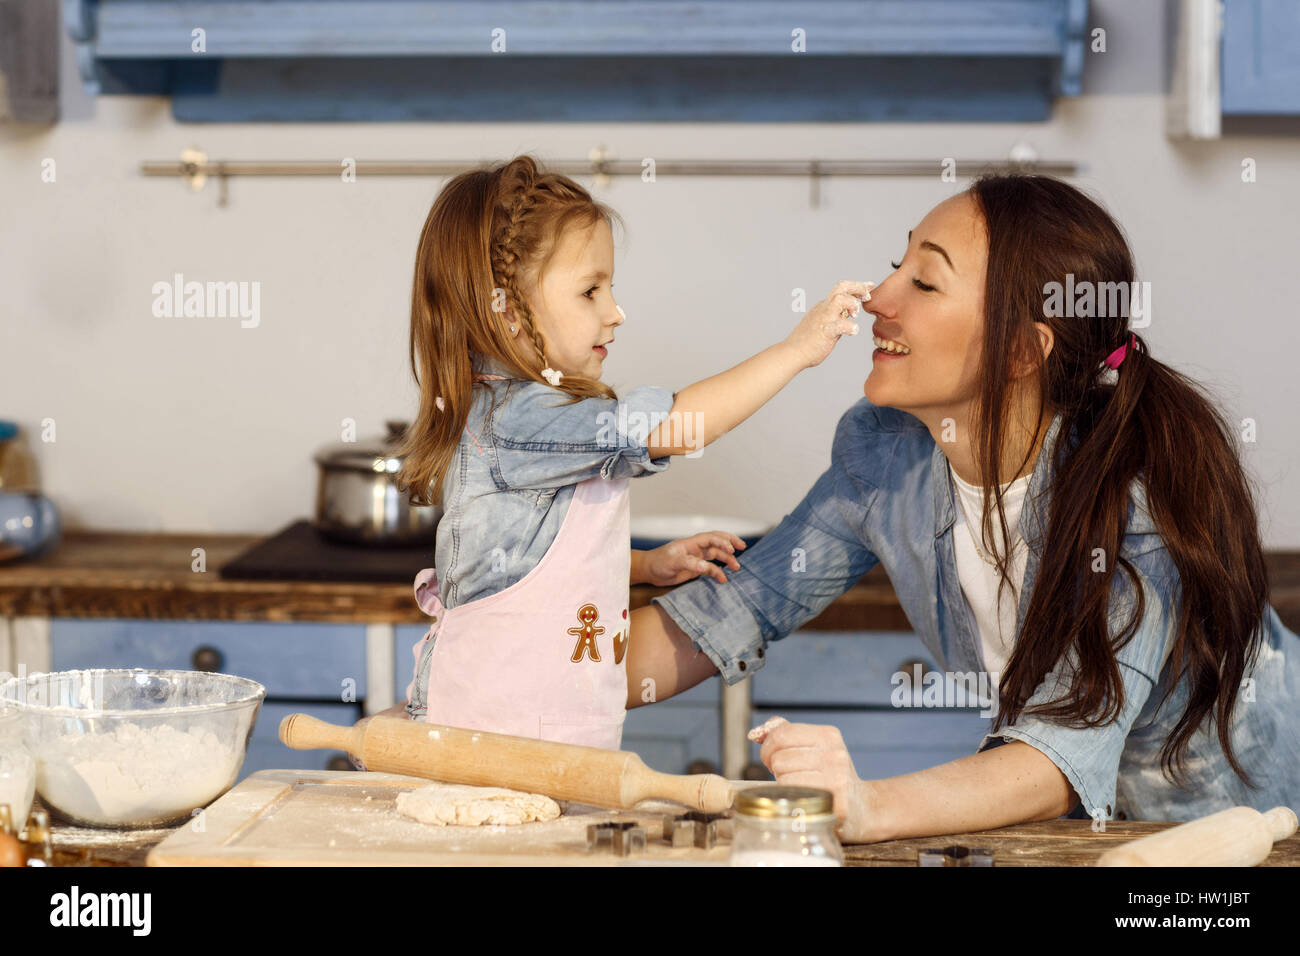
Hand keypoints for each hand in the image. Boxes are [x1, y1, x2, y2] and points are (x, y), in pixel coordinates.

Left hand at [640, 532, 746, 585]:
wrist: (650, 571)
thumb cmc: (658, 562)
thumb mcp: (673, 562)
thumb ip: (690, 563)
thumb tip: (706, 566)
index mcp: (691, 543)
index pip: (711, 538)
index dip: (723, 541)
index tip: (732, 549)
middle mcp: (696, 548)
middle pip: (717, 542)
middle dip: (730, 543)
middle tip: (742, 547)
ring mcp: (697, 558)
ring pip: (716, 555)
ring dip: (727, 560)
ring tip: (736, 568)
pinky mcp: (696, 569)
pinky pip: (711, 568)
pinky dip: (718, 572)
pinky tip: (724, 578)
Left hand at [750, 716, 875, 842]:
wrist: (863, 808)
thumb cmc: (831, 776)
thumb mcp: (814, 748)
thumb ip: (785, 734)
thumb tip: (756, 733)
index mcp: (829, 735)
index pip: (781, 733)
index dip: (768, 748)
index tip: (774, 758)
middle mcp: (835, 754)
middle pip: (779, 757)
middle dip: (776, 769)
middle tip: (791, 776)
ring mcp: (837, 779)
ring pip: (783, 776)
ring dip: (784, 785)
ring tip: (800, 788)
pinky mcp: (836, 804)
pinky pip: (794, 797)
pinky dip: (791, 800)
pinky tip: (803, 801)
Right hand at [784, 280, 874, 369]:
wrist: (792, 353)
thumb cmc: (808, 342)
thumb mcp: (825, 323)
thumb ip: (837, 317)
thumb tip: (849, 314)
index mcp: (824, 306)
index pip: (842, 289)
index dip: (858, 285)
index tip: (870, 286)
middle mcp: (824, 308)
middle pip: (841, 287)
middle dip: (858, 287)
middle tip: (867, 296)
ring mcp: (823, 319)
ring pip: (839, 299)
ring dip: (852, 304)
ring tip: (855, 315)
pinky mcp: (824, 332)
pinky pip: (839, 325)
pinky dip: (850, 326)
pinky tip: (854, 331)